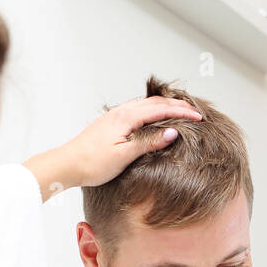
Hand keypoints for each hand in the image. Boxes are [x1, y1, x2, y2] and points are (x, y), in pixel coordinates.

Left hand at [23, 95, 202, 199]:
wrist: (67, 164)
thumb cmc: (92, 163)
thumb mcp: (124, 155)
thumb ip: (148, 142)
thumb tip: (171, 132)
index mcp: (126, 117)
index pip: (161, 109)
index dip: (182, 112)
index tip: (199, 117)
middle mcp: (121, 112)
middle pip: (155, 102)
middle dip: (177, 105)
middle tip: (195, 110)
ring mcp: (115, 116)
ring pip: (146, 104)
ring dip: (164, 106)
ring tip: (180, 110)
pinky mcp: (111, 123)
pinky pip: (137, 110)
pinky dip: (152, 110)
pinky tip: (154, 118)